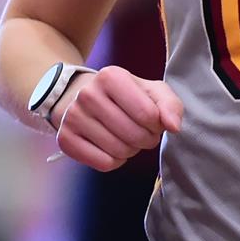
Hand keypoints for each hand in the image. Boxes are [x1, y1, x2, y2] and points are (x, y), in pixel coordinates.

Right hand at [55, 65, 182, 171]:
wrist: (84, 98)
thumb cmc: (125, 96)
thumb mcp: (151, 91)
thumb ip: (170, 105)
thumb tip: (174, 126)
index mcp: (110, 76)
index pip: (148, 115)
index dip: (157, 125)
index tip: (151, 120)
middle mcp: (87, 94)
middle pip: (133, 136)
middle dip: (145, 140)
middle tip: (140, 132)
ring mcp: (73, 117)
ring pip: (118, 151)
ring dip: (130, 150)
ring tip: (125, 138)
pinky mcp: (65, 139)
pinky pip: (103, 164)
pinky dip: (114, 161)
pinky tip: (110, 147)